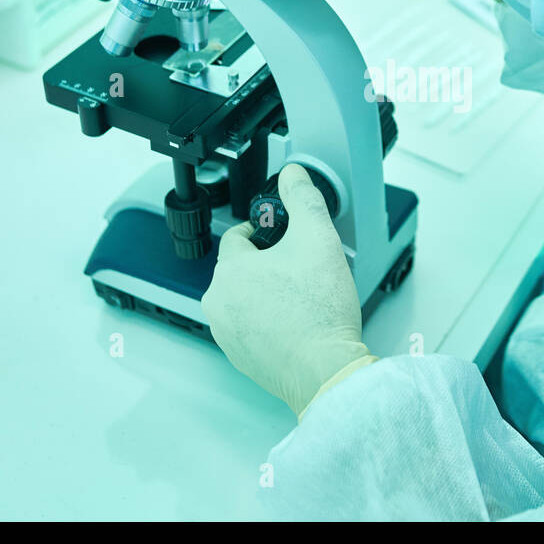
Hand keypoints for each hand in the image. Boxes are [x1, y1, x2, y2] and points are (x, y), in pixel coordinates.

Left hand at [204, 163, 376, 417]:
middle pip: (242, 268)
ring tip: (303, 298)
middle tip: (302, 269)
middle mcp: (218, 302)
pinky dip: (269, 322)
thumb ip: (303, 198)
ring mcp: (227, 333)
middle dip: (269, 264)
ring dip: (268, 293)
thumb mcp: (318, 238)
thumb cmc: (319, 312)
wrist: (325, 369)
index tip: (285, 237)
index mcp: (229, 270)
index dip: (266, 231)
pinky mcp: (240, 358)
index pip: (239, 235)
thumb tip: (293, 174)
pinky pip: (252, 327)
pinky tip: (298, 323)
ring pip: (245, 298)